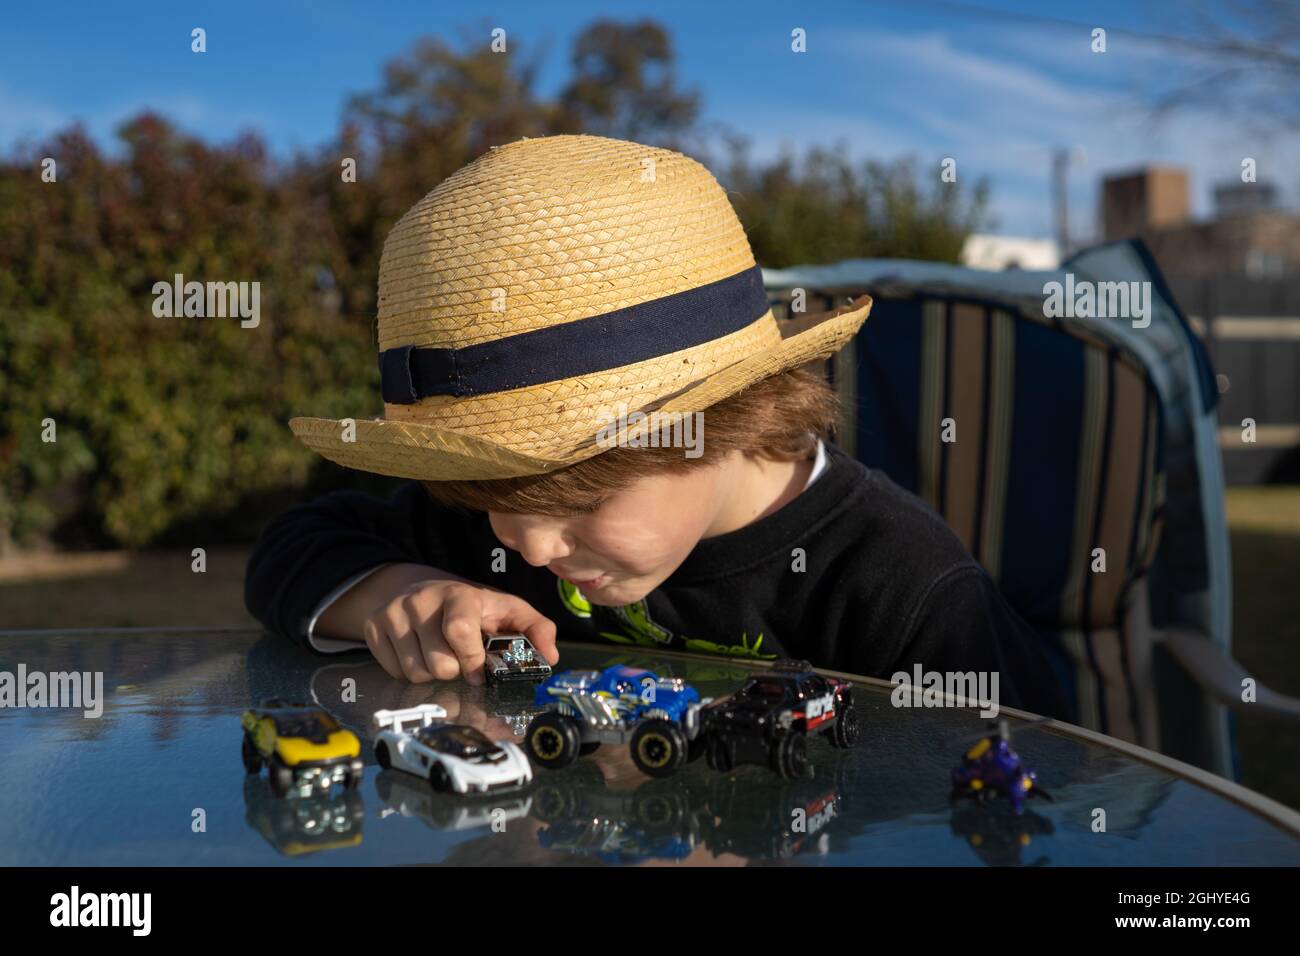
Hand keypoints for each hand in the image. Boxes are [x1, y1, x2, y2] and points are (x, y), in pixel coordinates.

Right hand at [363, 580, 558, 683]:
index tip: (478, 672)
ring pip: (415, 672)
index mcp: (459, 595)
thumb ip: (537, 630)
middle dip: (454, 670)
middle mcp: (422, 599)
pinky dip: (410, 671)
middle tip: (459, 658)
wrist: (424, 590)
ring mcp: (393, 612)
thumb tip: (550, 657)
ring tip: (440, 654)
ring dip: (432, 673)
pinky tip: (420, 652)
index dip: (471, 660)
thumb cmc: (473, 608)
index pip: (459, 630)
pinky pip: (394, 672)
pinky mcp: (374, 626)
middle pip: (438, 663)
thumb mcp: (508, 612)